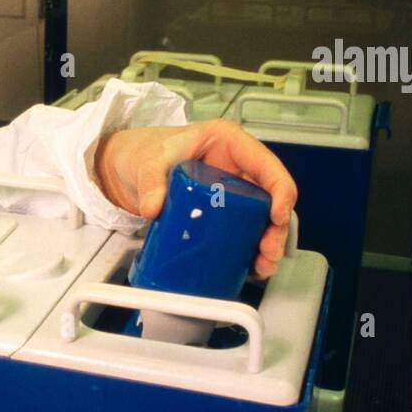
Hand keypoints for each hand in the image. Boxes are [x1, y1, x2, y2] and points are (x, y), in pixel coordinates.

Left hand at [91, 119, 296, 277]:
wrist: (130, 166)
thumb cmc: (147, 151)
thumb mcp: (149, 161)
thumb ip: (150, 181)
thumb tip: (153, 207)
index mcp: (230, 144)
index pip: (267, 166)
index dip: (280, 191)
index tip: (277, 216)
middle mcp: (237, 168)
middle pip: (270, 198)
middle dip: (275, 227)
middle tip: (267, 251)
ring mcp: (232, 191)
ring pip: (261, 218)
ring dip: (267, 244)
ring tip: (262, 266)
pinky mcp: (222, 212)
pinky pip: (243, 231)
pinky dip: (250, 250)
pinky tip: (251, 267)